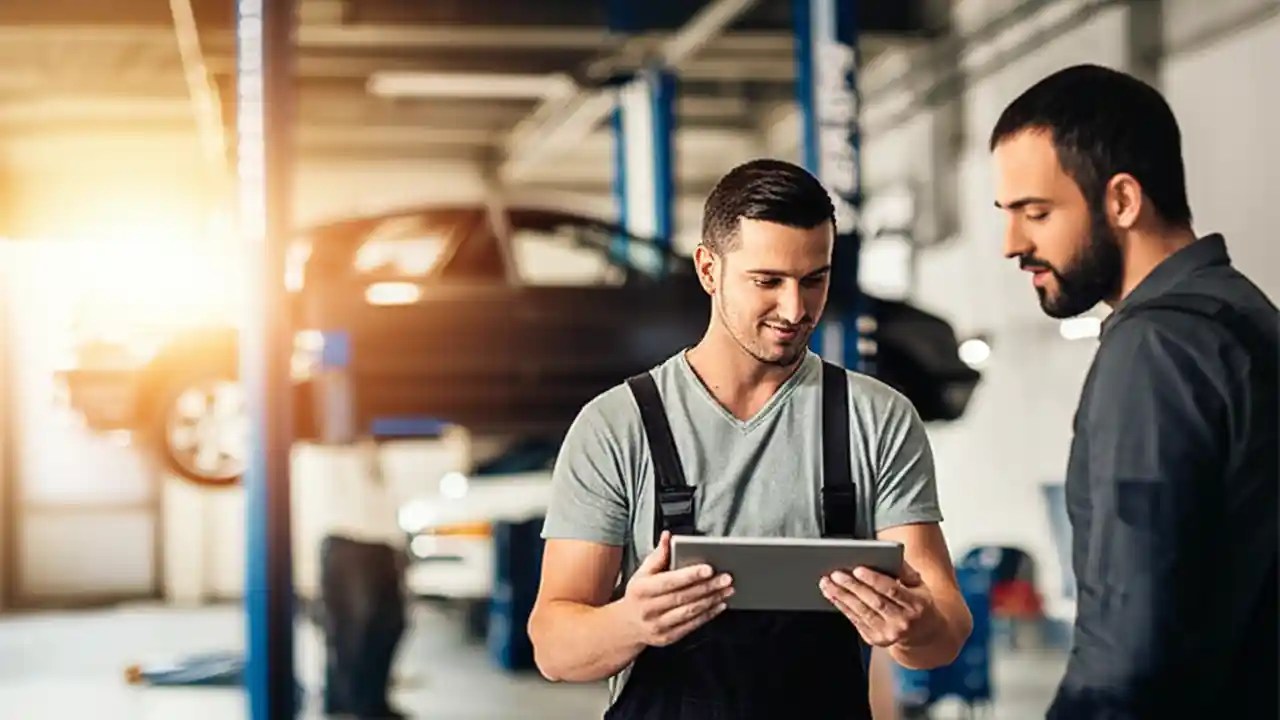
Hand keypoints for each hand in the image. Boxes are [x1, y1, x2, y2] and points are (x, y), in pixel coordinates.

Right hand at [619, 531, 733, 646]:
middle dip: (708, 587)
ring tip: (727, 589)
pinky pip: (692, 625)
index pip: (669, 581)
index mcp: (642, 589)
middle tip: (726, 578)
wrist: (627, 625)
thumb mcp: (642, 572)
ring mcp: (658, 625)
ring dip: (712, 600)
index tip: (709, 568)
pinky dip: (708, 615)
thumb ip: (658, 555)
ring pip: (690, 612)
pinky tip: (719, 604)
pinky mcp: (668, 637)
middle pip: (683, 596)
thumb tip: (668, 536)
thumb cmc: (639, 594)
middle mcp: (649, 608)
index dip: (690, 575)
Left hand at [819, 560, 941, 647]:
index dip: (874, 580)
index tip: (857, 569)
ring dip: (842, 597)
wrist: (923, 633)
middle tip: (836, 574)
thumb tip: (887, 556)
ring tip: (828, 583)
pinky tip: (833, 596)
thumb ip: (904, 570)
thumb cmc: (917, 602)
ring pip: (862, 613)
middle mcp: (904, 622)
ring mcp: (889, 634)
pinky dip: (843, 607)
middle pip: (874, 602)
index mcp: (917, 604)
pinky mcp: (877, 640)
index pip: (892, 590)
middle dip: (852, 587)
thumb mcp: (918, 585)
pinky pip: (856, 621)